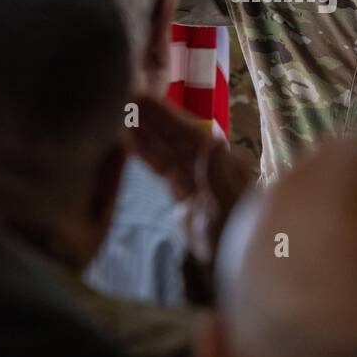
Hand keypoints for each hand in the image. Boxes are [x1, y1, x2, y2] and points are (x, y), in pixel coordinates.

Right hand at [128, 95, 256, 256]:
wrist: (234, 258)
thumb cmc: (235, 232)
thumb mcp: (227, 205)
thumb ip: (218, 176)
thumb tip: (214, 140)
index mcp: (220, 161)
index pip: (189, 133)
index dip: (166, 116)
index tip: (146, 99)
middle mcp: (207, 163)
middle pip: (174, 136)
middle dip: (152, 119)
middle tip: (127, 98)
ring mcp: (194, 177)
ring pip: (165, 149)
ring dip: (145, 132)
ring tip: (122, 114)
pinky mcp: (183, 194)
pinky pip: (162, 168)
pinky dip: (147, 154)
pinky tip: (130, 143)